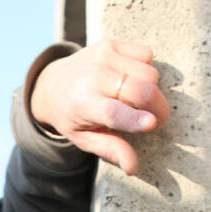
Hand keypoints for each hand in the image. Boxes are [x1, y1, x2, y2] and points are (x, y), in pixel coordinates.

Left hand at [29, 38, 169, 175]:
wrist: (53, 83)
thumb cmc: (73, 116)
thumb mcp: (85, 139)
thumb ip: (111, 149)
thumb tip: (133, 167)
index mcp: (84, 104)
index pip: (114, 112)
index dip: (136, 119)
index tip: (152, 124)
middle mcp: (93, 77)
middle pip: (141, 90)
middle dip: (158, 107)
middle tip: (156, 119)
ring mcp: (103, 56)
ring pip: (148, 72)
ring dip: (151, 89)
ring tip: (137, 99)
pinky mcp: (111, 43)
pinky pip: (146, 54)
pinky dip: (146, 68)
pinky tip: (131, 78)